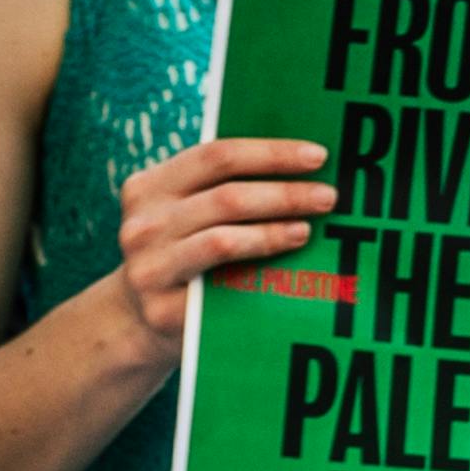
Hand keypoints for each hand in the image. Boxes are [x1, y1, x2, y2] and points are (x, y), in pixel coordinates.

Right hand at [104, 136, 333, 357]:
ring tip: (309, 228)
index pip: (216, 156)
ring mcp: (149, 266)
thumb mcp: (188, 212)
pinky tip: (285, 263)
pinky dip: (258, 269)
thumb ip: (226, 186)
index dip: (271, 153)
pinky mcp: (163, 307)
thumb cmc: (184, 251)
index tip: (319, 156)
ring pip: (223, 239)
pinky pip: (221, 283)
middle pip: (227, 197)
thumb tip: (304, 165)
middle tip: (329, 197)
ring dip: (274, 231)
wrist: (140, 317)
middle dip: (285, 195)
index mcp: (150, 186)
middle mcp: (144, 224)